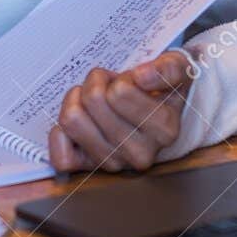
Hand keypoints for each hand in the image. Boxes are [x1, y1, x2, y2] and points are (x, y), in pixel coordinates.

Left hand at [48, 50, 194, 172]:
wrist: (156, 112)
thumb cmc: (161, 89)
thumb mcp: (176, 68)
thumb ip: (167, 68)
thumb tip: (141, 77)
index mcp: (164, 129)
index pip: (120, 93)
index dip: (121, 78)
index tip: (131, 81)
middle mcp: (141, 153)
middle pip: (93, 100)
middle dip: (97, 83)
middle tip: (110, 86)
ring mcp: (113, 163)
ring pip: (71, 120)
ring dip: (77, 101)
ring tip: (94, 100)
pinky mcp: (88, 169)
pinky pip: (61, 154)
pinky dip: (61, 133)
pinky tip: (80, 122)